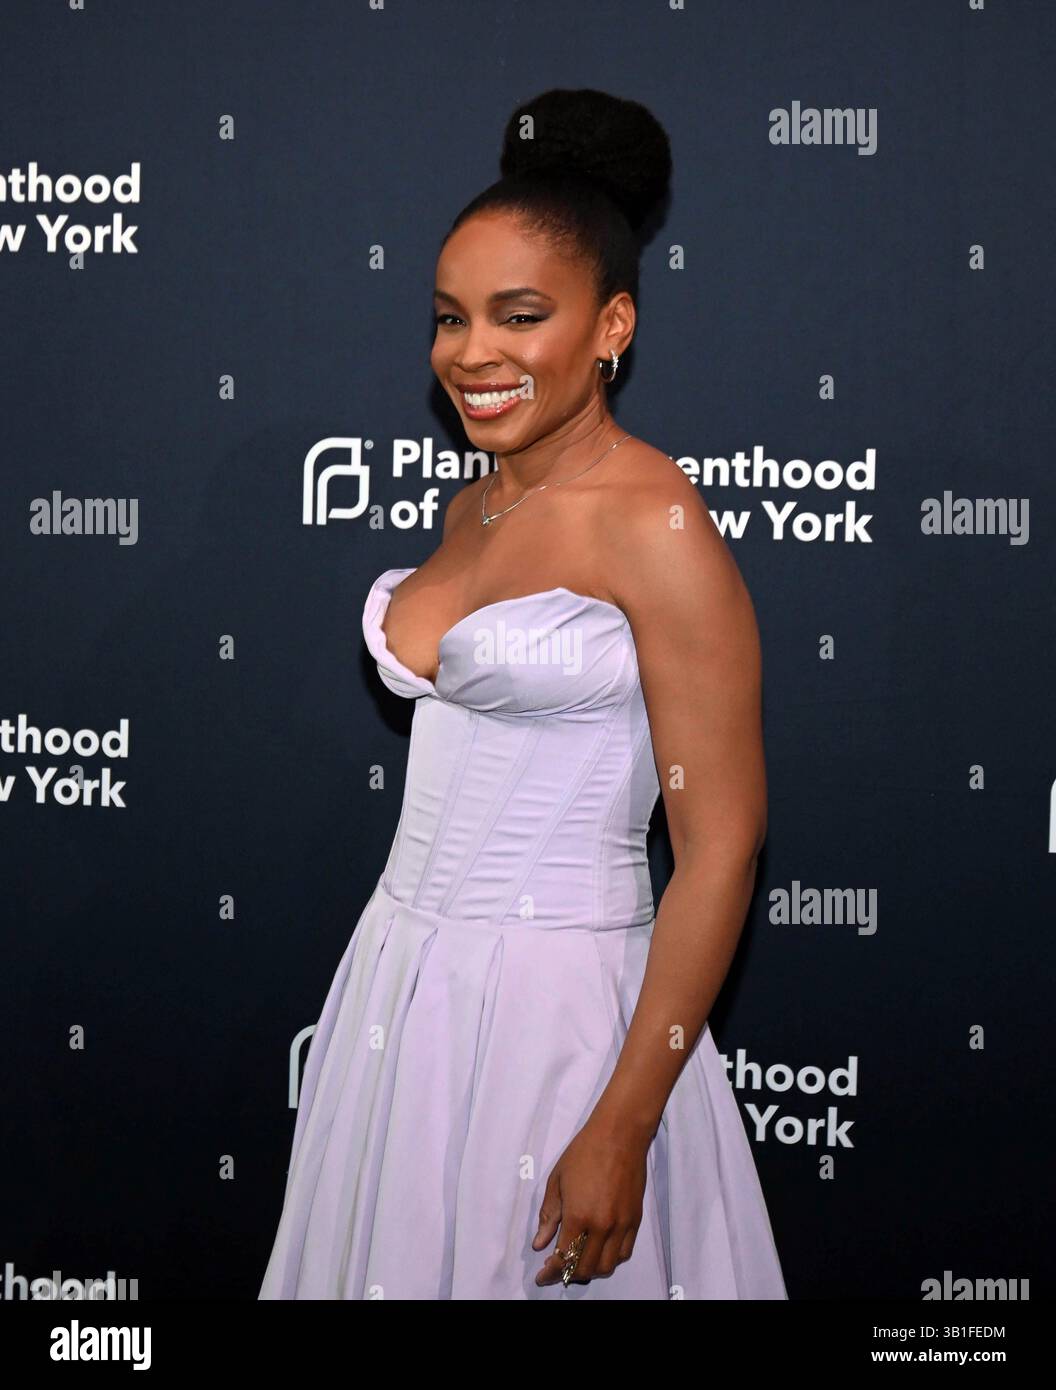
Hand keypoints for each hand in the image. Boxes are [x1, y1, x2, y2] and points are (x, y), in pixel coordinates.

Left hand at [531, 1114, 649, 1285]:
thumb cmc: (584, 1153)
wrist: (619, 1135)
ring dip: (590, 1269)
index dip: (551, 1273)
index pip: (564, 1258)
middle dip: (568, 1274)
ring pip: (607, 1266)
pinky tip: (599, 1249)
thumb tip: (540, 1243)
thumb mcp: (557, 1181)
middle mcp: (602, 1227)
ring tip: (578, 1259)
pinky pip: (623, 1253)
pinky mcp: (635, 1220)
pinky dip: (610, 1258)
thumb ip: (548, 1216)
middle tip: (557, 1267)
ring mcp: (621, 1225)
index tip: (543, 1277)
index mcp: (578, 1216)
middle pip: (586, 1268)